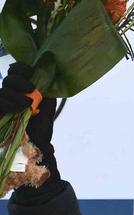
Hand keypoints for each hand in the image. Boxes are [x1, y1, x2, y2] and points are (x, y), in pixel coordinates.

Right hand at [0, 62, 57, 180]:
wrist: (37, 146)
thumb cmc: (41, 127)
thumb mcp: (46, 105)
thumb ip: (44, 89)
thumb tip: (47, 73)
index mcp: (21, 89)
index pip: (15, 72)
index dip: (20, 68)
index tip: (30, 71)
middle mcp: (9, 95)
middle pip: (7, 80)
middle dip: (19, 80)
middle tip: (31, 88)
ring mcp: (2, 105)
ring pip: (1, 91)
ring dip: (15, 94)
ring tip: (28, 103)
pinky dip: (7, 103)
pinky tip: (19, 108)